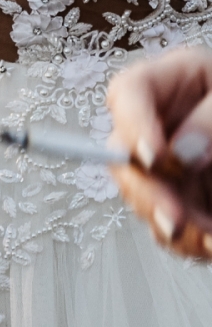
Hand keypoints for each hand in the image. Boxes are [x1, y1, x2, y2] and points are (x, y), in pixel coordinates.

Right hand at [107, 49, 211, 259]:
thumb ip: (211, 119)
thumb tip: (182, 152)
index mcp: (167, 82)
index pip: (127, 93)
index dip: (132, 126)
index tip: (153, 157)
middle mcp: (154, 124)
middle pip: (123, 157)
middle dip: (147, 195)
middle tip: (175, 221)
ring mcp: (163, 163)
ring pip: (143, 199)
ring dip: (173, 228)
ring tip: (209, 241)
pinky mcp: (180, 195)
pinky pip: (169, 224)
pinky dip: (189, 242)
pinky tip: (210, 244)